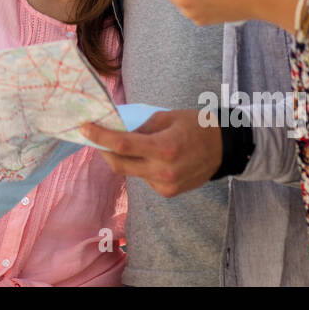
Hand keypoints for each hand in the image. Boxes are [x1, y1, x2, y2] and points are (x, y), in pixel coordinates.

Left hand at [79, 110, 220, 196]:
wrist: (224, 149)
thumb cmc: (196, 126)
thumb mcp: (167, 117)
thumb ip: (140, 125)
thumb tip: (115, 128)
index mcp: (164, 148)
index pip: (122, 145)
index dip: (100, 137)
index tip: (84, 127)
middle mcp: (163, 171)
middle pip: (119, 164)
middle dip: (103, 150)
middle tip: (96, 137)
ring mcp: (165, 185)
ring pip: (130, 172)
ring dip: (124, 158)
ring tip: (131, 144)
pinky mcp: (168, 193)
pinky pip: (143, 178)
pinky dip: (140, 167)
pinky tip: (152, 157)